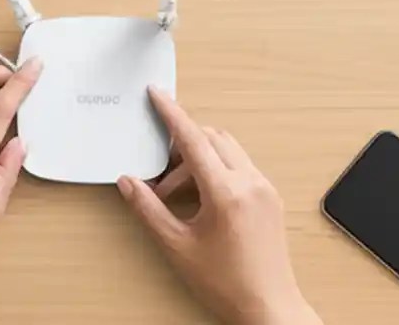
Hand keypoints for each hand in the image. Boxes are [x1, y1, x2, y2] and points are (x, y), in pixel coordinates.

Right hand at [117, 89, 321, 324]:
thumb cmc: (226, 283)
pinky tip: (201, 198)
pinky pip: (240, 166)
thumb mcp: (177, 246)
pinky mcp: (270, 197)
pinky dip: (217, 170)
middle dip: (182, 144)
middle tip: (159, 168)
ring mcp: (264, 188)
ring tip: (176, 192)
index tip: (157, 94)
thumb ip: (149, 209)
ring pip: (227, 150)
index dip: (171, 113)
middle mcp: (250, 182)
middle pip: (212, 138)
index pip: (193, 138)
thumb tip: (128, 182)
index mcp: (226, 192)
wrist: (268, 307)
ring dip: (199, 159)